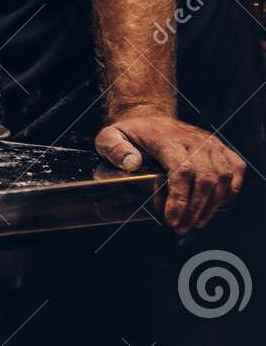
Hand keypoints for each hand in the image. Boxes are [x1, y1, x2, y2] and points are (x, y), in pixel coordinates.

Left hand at [95, 107, 245, 235]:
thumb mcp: (109, 137)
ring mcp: (210, 143)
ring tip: (195, 223)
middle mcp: (193, 139)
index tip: (172, 219)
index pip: (182, 170)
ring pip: (222, 177)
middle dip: (195, 209)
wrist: (148, 117)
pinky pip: (236, 169)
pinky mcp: (220, 147)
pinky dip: (231, 190)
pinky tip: (216, 205)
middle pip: (205, 178)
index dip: (180, 199)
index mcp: (166, 138)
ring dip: (212, 205)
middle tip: (182, 228)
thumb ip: (114, 149)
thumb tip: (131, 163)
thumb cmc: (131, 133)